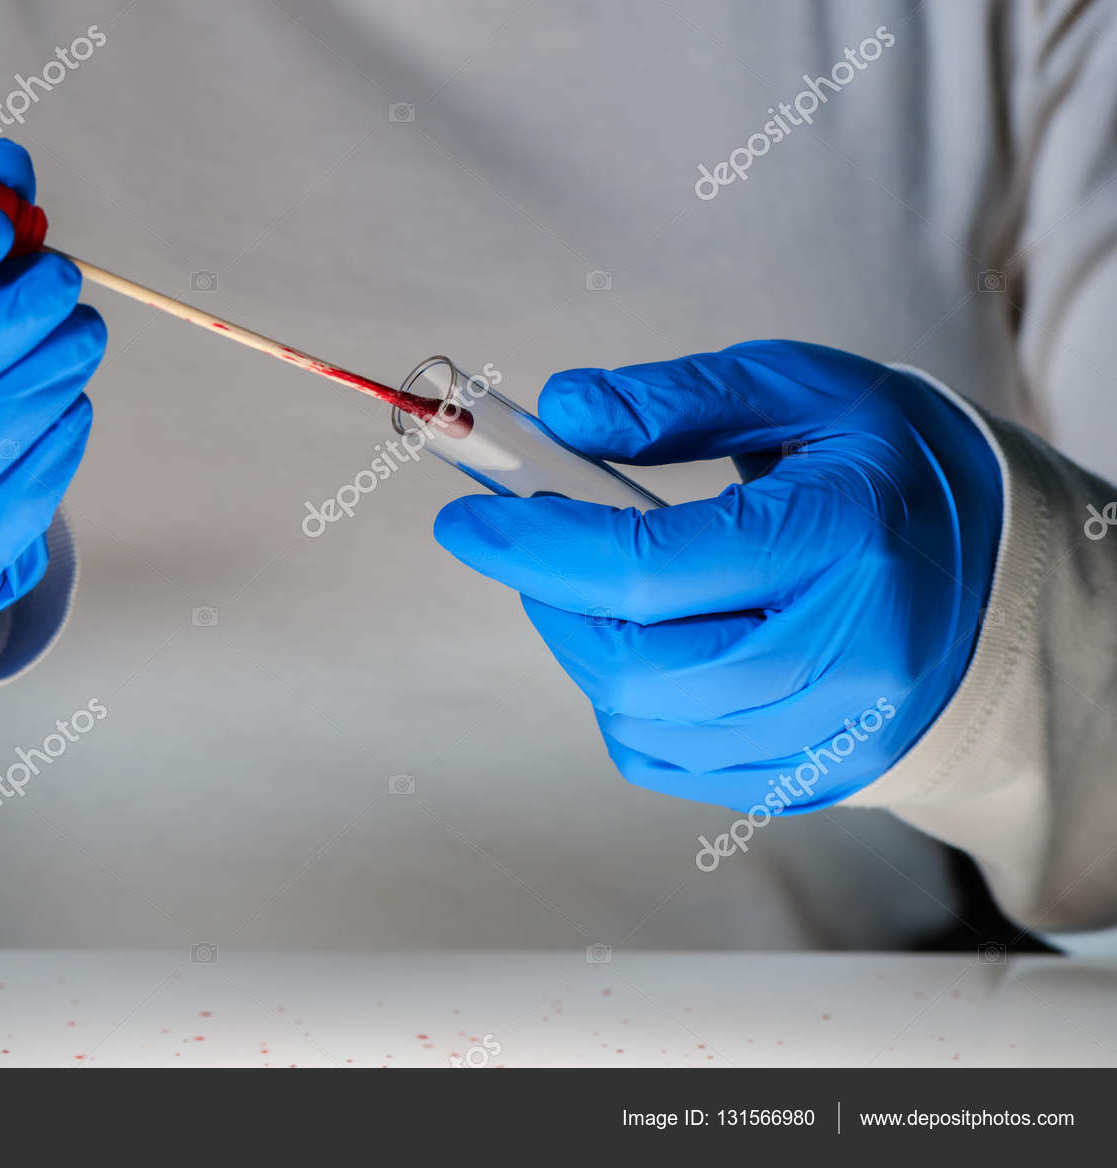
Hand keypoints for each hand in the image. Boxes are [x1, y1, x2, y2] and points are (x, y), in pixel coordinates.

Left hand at [434, 340, 1002, 812]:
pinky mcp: (809, 778)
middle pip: (634, 662)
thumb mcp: (804, 395)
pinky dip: (623, 696)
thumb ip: (680, 398)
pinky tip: (647, 636)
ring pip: (639, 718)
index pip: (648, 566)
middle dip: (551, 597)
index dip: (535, 543)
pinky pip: (665, 756)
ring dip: (581, 642)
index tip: (465, 516)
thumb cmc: (891, 472)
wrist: (1001, 583)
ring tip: (598, 579)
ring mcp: (829, 735)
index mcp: (844, 544)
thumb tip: (562, 409)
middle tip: (531, 539)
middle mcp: (845, 660)